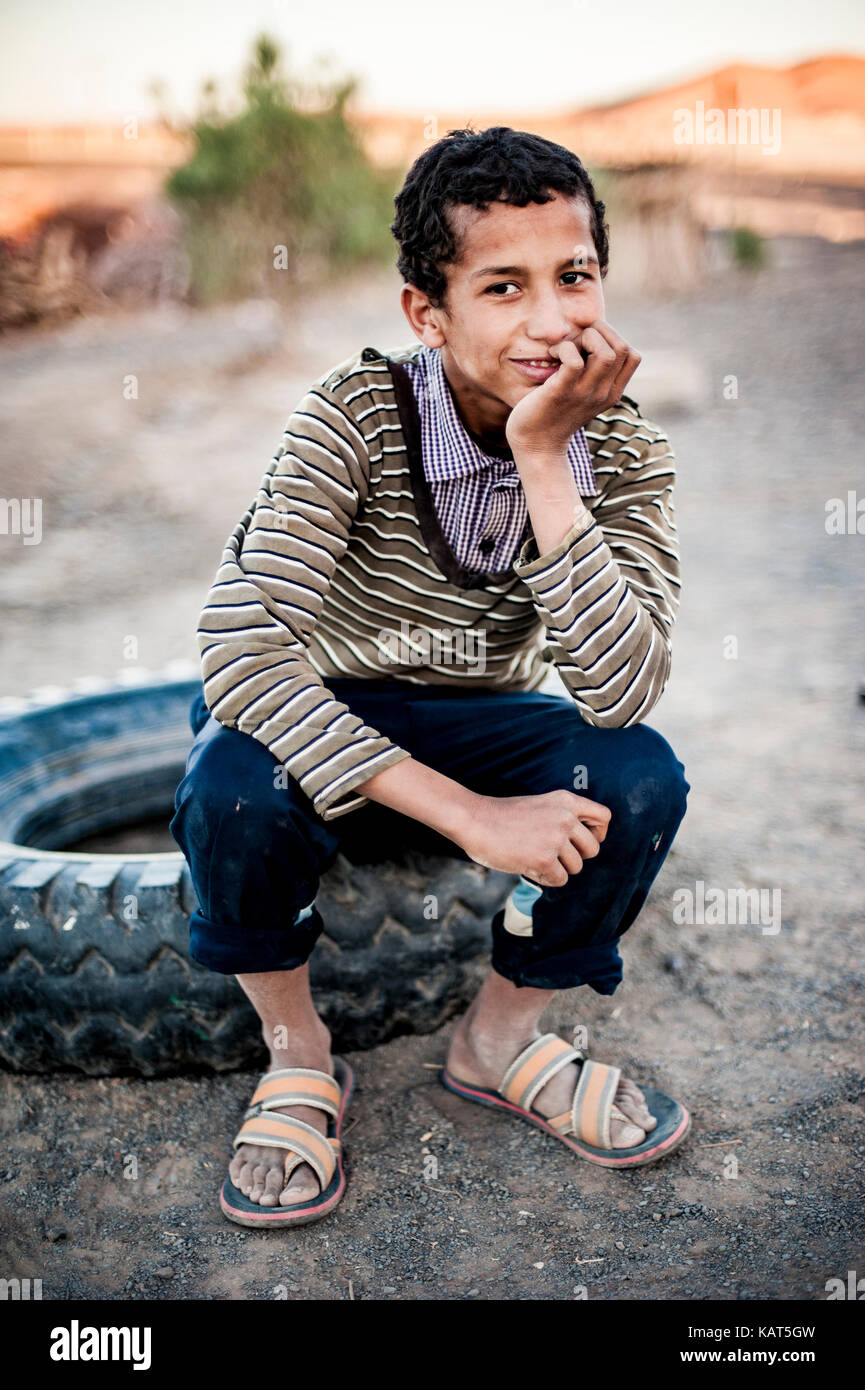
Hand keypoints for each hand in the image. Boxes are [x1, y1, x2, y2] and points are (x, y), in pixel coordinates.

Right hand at [456, 788, 611, 886]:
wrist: (474, 819)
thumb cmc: (502, 816)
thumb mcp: (540, 804)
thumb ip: (562, 817)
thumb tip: (582, 844)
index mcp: (565, 800)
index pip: (604, 817)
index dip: (597, 834)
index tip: (581, 841)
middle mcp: (565, 817)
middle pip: (593, 849)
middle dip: (575, 857)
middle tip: (553, 855)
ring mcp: (556, 838)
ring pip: (576, 867)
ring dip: (557, 869)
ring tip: (534, 858)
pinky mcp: (544, 858)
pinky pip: (560, 880)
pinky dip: (545, 878)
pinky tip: (528, 867)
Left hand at [505, 321, 640, 459]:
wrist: (536, 446)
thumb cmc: (554, 413)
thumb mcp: (583, 393)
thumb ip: (593, 372)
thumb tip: (590, 335)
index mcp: (612, 392)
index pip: (633, 356)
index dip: (613, 338)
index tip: (589, 343)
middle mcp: (603, 393)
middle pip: (622, 348)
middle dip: (599, 332)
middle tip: (575, 342)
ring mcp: (584, 394)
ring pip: (605, 353)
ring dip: (584, 338)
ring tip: (565, 348)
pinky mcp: (562, 392)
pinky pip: (574, 360)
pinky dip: (564, 349)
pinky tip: (552, 355)